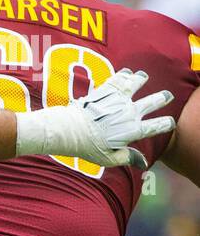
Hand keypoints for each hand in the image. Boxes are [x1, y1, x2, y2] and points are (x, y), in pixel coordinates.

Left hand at [16, 69, 175, 168]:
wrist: (67, 131)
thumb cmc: (86, 147)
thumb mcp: (107, 158)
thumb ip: (126, 158)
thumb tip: (143, 163)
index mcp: (132, 131)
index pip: (156, 126)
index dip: (165, 124)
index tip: (169, 122)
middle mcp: (128, 113)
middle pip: (152, 102)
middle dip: (161, 98)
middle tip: (166, 96)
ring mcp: (117, 101)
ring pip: (135, 85)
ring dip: (141, 80)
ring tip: (143, 77)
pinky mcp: (104, 91)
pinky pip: (118, 80)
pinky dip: (124, 75)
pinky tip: (127, 72)